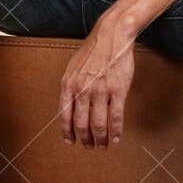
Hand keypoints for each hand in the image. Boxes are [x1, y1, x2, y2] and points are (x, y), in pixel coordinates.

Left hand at [59, 19, 134, 148]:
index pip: (64, 116)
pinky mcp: (118, 91)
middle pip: (81, 124)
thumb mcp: (73, 68)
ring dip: (100, 139)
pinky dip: (116, 131)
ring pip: (98, 124)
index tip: (70, 142)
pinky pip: (116, 117)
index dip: (67, 132)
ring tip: (102, 145)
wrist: (111, 36)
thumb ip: (70, 87)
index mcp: (68, 85)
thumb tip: (68, 107)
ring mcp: (100, 91)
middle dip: (84, 139)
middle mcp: (82, 90)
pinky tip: (116, 137)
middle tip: (89, 146)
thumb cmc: (92, 51)